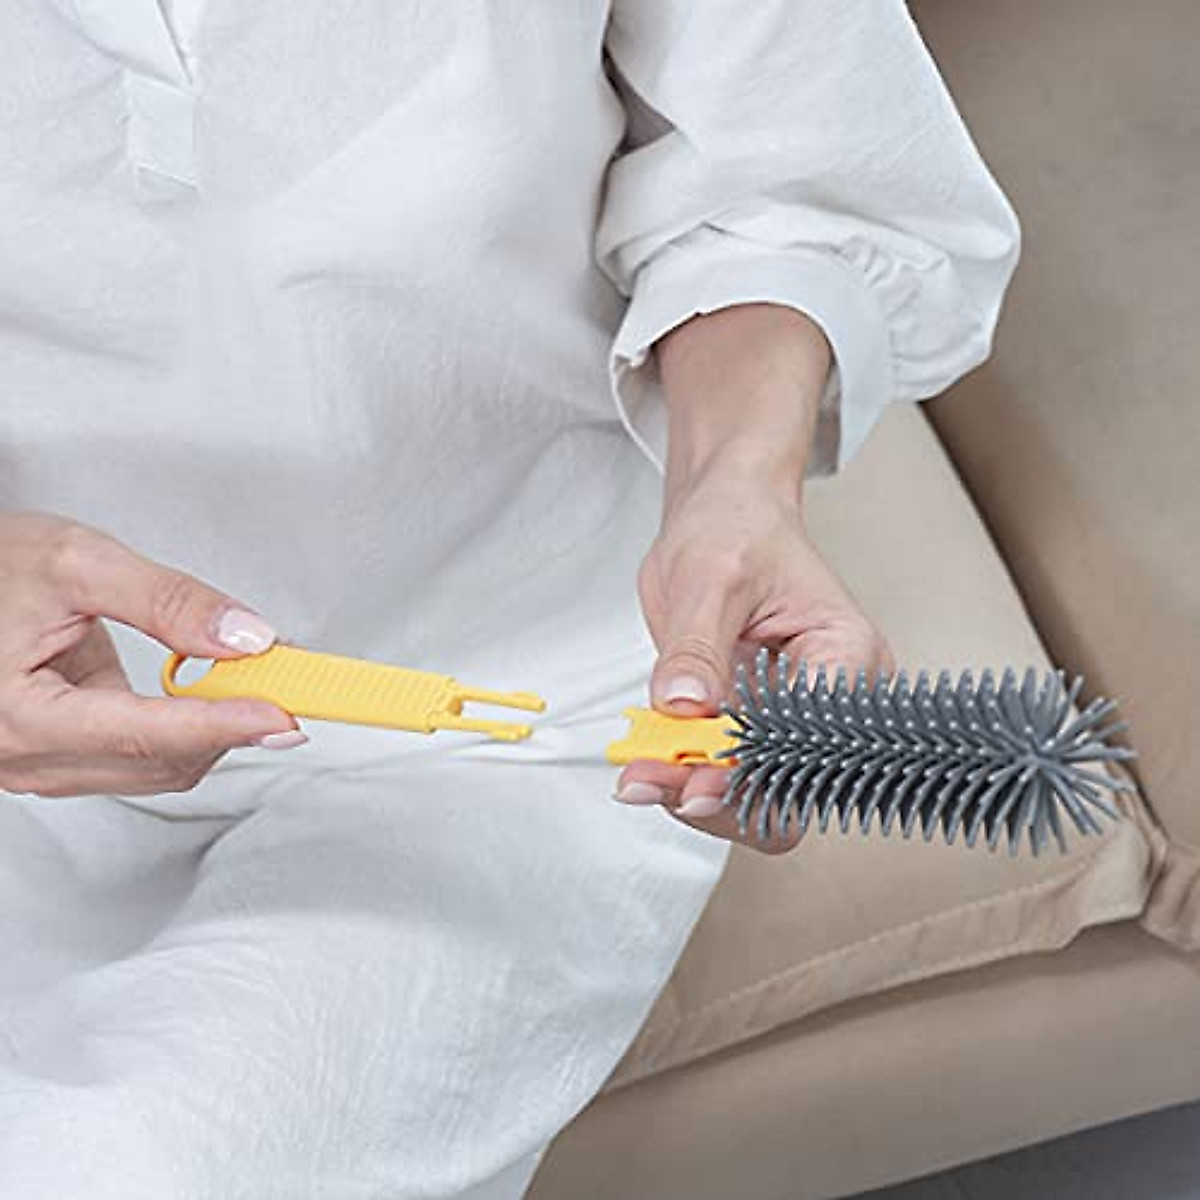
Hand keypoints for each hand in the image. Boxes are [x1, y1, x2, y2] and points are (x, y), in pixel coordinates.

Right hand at [0, 512, 302, 798]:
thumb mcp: (77, 562)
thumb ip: (168, 601)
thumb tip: (243, 638)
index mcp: (17, 716)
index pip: (151, 734)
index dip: (229, 722)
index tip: (285, 710)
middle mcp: (21, 757)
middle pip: (163, 763)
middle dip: (231, 725)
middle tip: (288, 685)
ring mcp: (36, 765)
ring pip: (155, 769)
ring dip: (211, 730)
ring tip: (253, 681)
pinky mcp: (52, 758)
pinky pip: (135, 759)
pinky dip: (182, 730)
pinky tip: (204, 693)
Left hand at [618, 477, 893, 850]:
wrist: (724, 514)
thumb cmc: (738, 526)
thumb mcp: (711, 576)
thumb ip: (698, 646)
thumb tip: (684, 704)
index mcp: (847, 656)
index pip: (809, 741)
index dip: (752, 769)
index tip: (695, 778)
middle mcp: (829, 698)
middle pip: (786, 784)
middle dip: (719, 794)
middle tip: (653, 781)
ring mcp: (788, 714)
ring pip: (752, 787)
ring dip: (694, 789)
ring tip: (641, 776)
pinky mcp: (749, 719)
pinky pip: (723, 765)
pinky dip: (684, 771)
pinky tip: (647, 766)